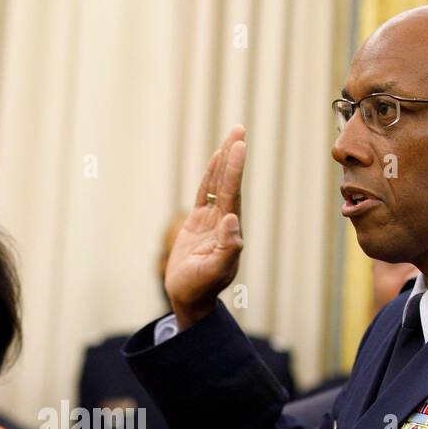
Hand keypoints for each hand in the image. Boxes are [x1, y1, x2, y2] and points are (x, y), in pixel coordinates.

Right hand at [164, 125, 246, 327]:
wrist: (189, 299)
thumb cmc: (200, 289)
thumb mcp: (213, 273)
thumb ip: (226, 249)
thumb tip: (232, 220)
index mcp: (229, 231)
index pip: (232, 194)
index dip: (234, 170)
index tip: (238, 146)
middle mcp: (224, 222)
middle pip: (229, 183)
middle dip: (233, 157)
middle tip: (239, 129)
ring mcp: (211, 221)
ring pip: (218, 185)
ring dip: (224, 162)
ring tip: (232, 137)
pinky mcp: (198, 224)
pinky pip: (205, 194)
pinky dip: (210, 177)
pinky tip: (215, 160)